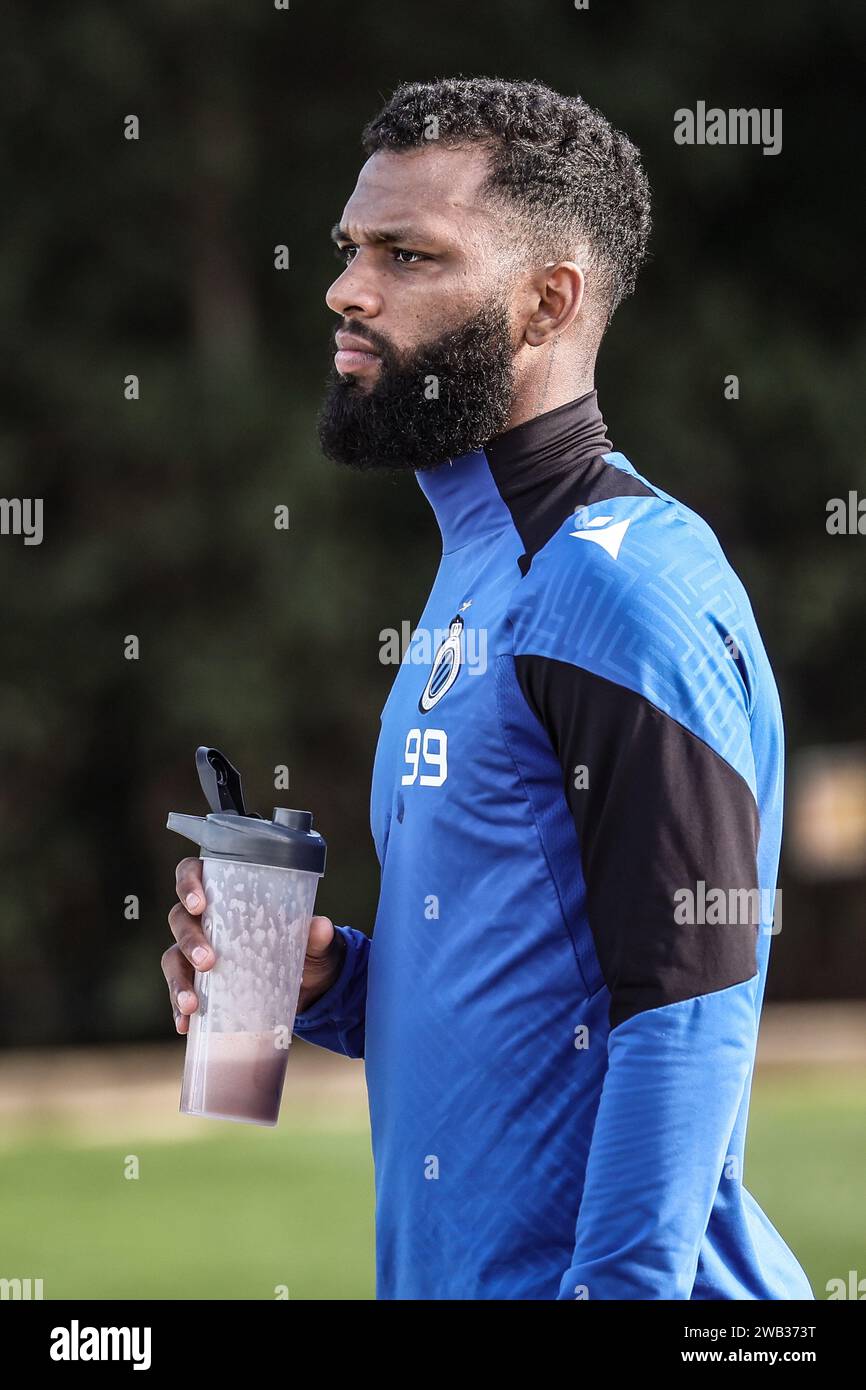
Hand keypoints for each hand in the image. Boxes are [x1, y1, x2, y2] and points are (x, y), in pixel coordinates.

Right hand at [161, 856, 342, 1032]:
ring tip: (192, 1003)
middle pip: (179, 919)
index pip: (193, 873)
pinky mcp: (199, 983)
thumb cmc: (305, 948)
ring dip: (178, 979)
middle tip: (208, 961)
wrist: (309, 987)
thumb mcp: (315, 942)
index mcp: (227, 893)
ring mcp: (197, 952)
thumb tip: (320, 927)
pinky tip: (185, 1023)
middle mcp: (206, 920)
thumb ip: (317, 935)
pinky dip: (179, 1008)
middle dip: (188, 939)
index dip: (188, 883)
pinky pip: (180, 992)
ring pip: (173, 957)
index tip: (199, 904)